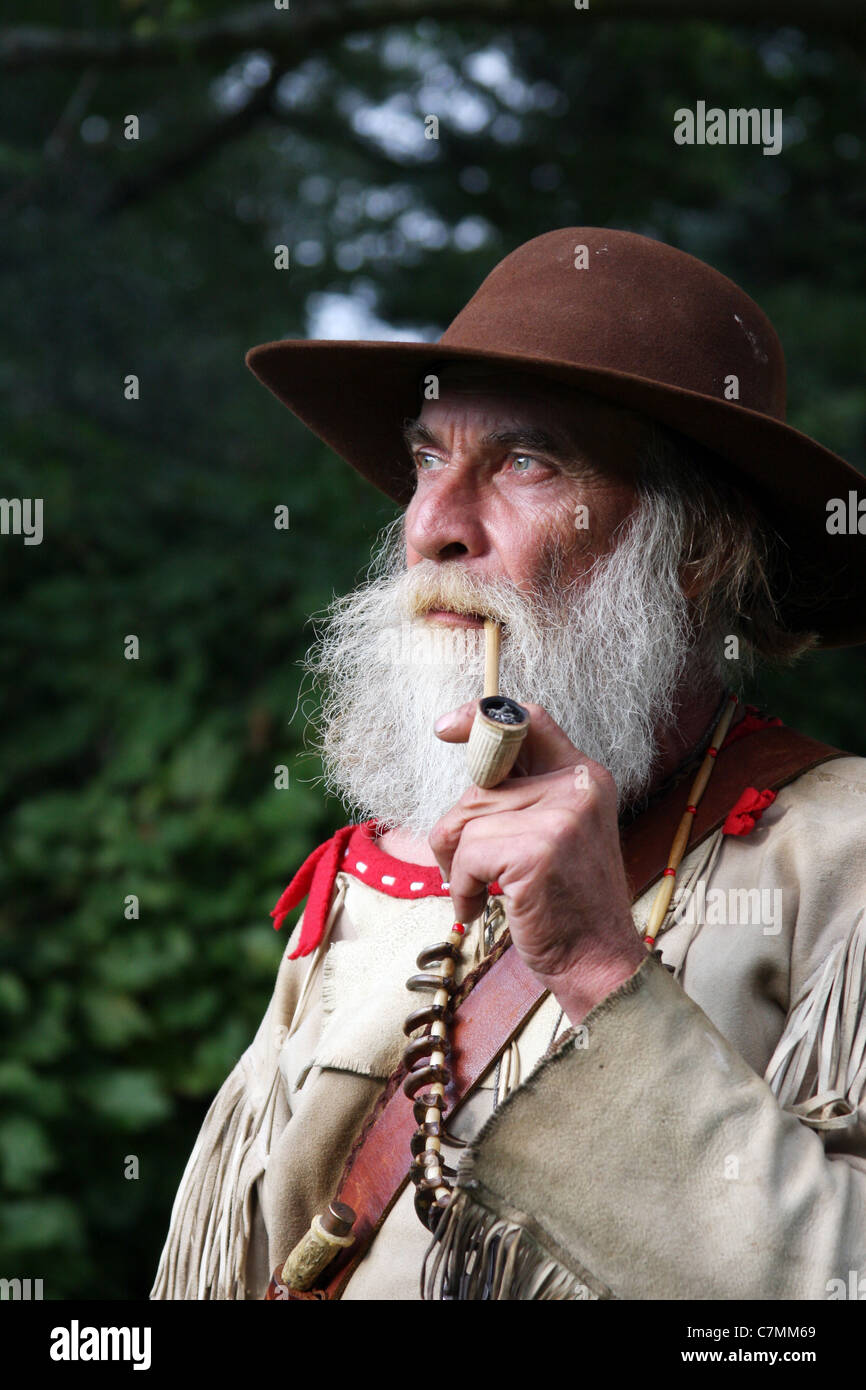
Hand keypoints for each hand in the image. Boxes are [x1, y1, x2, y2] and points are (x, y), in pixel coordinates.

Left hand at [430, 700, 646, 1023]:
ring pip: (467, 819)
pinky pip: (467, 852)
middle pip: (480, 783)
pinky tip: (478, 905)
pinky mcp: (537, 851)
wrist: (598, 960)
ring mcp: (560, 817)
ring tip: (477, 890)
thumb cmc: (567, 904)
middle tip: (464, 868)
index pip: (528, 720)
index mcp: (584, 776)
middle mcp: (577, 788)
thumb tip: (469, 766)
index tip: (445, 728)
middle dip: (458, 828)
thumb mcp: (558, 833)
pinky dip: (461, 885)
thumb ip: (524, 794)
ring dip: (457, 862)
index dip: (481, 717)